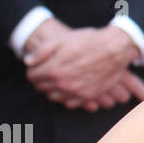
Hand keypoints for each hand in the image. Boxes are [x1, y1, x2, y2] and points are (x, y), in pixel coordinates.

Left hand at [24, 26, 143, 108]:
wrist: (115, 49)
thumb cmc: (88, 41)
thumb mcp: (62, 39)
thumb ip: (42, 51)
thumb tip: (28, 62)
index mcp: (54, 69)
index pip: (32, 76)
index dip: (32, 70)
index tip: (35, 67)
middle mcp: (64, 84)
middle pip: (42, 88)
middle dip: (40, 80)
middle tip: (44, 72)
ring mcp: (76, 92)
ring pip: (54, 97)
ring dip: (51, 90)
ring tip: (56, 80)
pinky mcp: (88, 96)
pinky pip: (70, 103)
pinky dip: (66, 97)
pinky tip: (68, 88)